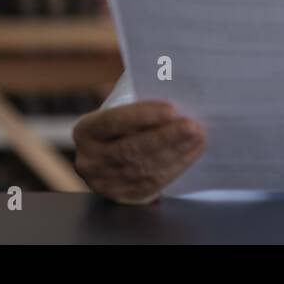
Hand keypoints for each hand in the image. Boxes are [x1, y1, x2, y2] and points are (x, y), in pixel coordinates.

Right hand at [72, 101, 204, 203]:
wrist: (112, 152)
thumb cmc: (124, 120)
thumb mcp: (121, 106)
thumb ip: (138, 100)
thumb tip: (171, 87)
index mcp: (85, 131)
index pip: (113, 121)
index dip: (142, 115)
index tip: (171, 109)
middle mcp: (89, 159)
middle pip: (130, 149)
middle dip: (166, 137)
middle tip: (192, 125)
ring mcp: (104, 182)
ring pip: (144, 168)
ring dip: (176, 152)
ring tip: (198, 136)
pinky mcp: (122, 196)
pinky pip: (152, 183)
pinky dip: (176, 167)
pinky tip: (191, 152)